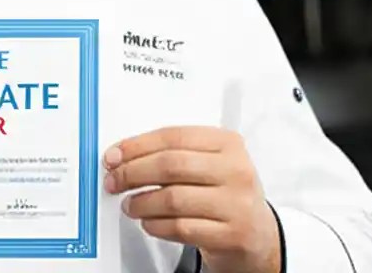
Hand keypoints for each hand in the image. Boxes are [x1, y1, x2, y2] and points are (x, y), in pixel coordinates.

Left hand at [103, 126, 279, 272]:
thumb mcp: (210, 163)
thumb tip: (121, 156)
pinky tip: (148, 222)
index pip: (173, 136)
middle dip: (133, 173)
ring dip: (141, 202)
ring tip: (129, 204)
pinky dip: (156, 225)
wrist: (257, 233)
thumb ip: (173, 154)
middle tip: (114, 181)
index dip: (137, 146)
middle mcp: (236, 170)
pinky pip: (181, 228)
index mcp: (228, 143)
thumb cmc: (224, 192)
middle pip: (171, 165)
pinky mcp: (232, 235)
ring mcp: (237, 204)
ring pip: (173, 199)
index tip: (113, 156)